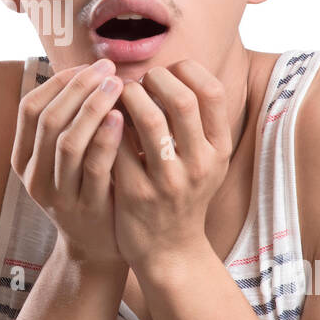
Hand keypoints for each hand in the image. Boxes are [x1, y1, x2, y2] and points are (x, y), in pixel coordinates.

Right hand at [11, 59, 126, 267]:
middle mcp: (35, 177)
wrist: (99, 248)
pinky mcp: (87, 208)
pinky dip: (105, 139)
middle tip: (107, 68)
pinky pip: (93, 168)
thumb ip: (69, 122)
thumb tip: (86, 69)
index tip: (88, 66)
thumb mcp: (66, 158)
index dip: (58, 82)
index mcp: (24, 159)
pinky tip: (122, 117)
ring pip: (67, 143)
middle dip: (78, 88)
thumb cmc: (88, 188)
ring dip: (92, 107)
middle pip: (48, 121)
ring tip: (117, 84)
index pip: (30, 108)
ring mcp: (59, 195)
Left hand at [110, 60, 234, 272]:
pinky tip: (101, 120)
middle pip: (182, 101)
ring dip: (127, 97)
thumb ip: (195, 121)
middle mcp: (199, 164)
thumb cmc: (183, 194)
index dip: (186, 71)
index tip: (164, 71)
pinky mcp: (136, 194)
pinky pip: (118, 146)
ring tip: (116, 94)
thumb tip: (168, 68)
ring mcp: (168, 181)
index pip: (212, 92)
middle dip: (154, 79)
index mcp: (218, 150)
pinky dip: (107, 125)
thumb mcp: (204, 160)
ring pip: (148, 119)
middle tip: (135, 81)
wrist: (169, 251)